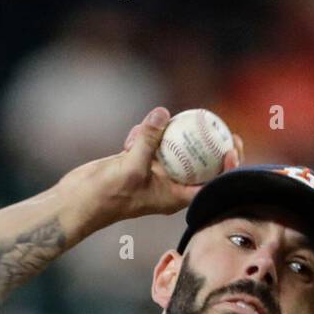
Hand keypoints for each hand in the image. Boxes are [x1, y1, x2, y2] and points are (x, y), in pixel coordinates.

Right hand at [56, 107, 243, 232]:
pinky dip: (144, 134)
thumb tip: (163, 113)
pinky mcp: (140, 162)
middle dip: (210, 144)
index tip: (231, 147)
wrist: (81, 200)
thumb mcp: (131, 166)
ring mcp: (155, 173)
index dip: (228, 168)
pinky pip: (151, 142)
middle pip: (200, 164)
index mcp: (176, 197)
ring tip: (162, 122)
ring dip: (167, 133)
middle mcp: (170, 186)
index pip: (211, 184)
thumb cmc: (109, 194)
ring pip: (174, 148)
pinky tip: (132, 134)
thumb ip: (149, 139)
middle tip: (219, 123)